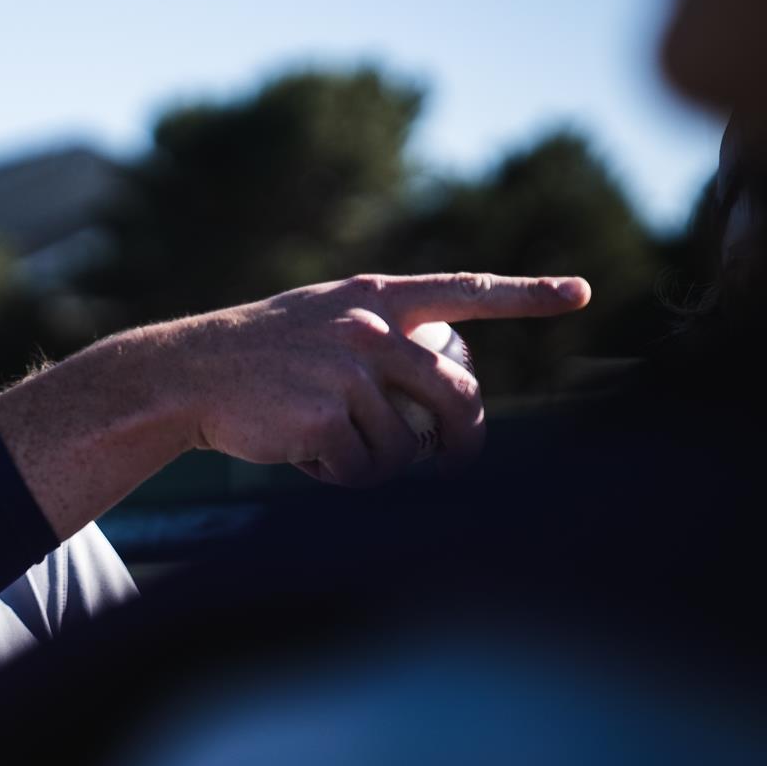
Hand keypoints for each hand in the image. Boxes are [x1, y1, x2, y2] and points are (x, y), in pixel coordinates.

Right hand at [168, 273, 591, 485]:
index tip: (580, 293)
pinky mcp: (328, 417)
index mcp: (373, 298)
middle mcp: (370, 329)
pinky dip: (340, 474)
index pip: (464, 291)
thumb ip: (378, 336)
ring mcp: (350, 372)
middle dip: (465, 440)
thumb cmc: (255, 355)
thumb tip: (444, 390)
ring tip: (328, 447)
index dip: (526, 295)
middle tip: (453, 463)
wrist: (186, 373)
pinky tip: (304, 454)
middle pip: (457, 394)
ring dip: (375, 462)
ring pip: (406, 445)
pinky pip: (364, 469)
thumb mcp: (319, 321)